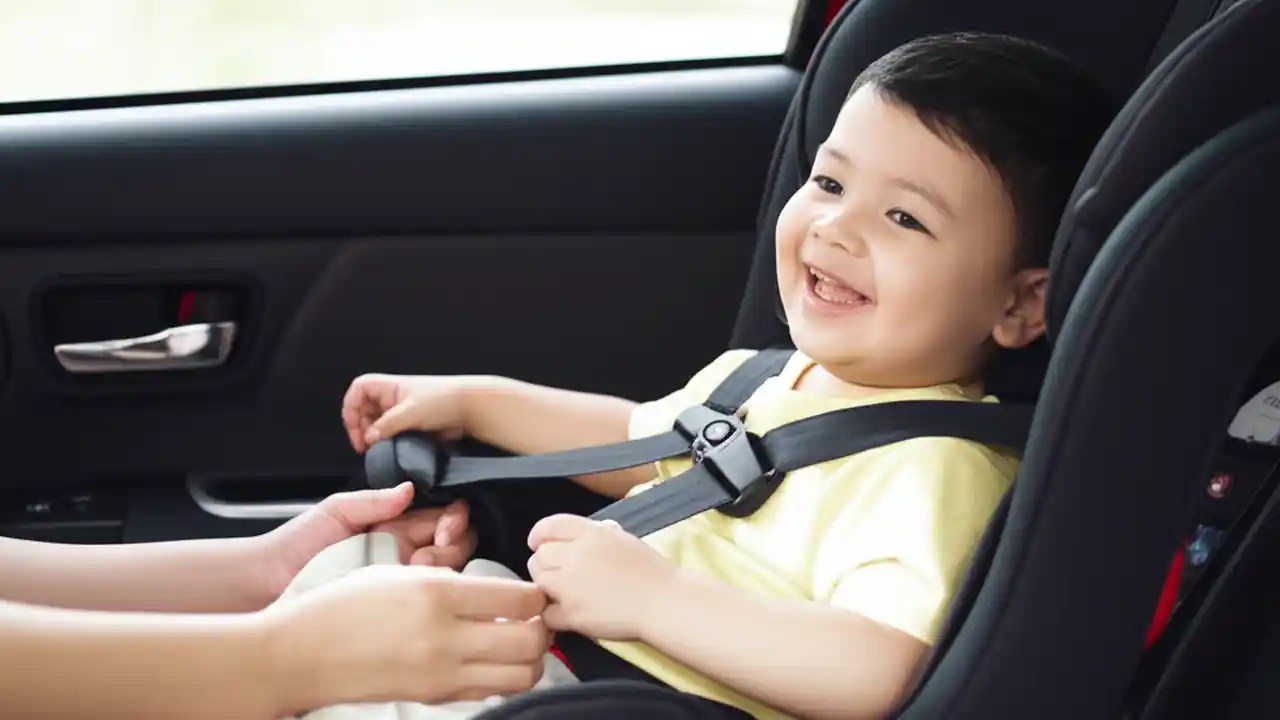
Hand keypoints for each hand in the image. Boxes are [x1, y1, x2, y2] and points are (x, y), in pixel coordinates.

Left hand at [262, 483, 477, 599]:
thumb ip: (373, 499)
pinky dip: (433, 598)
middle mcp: (407, 550)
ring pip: (449, 573)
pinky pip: (427, 602)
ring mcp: (402, 581)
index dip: (454, 520)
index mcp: (397, 524)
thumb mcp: (336, 511)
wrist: (266, 584)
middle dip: (451, 548)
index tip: (442, 530)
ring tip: (413, 575)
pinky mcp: (395, 608)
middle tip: (422, 559)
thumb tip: (410, 488)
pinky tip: (416, 598)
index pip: (445, 515)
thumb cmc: (295, 544)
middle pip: (457, 543)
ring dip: (442, 572)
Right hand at [262, 564, 550, 712]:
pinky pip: (491, 691)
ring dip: (530, 658)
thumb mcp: (400, 573)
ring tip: (518, 642)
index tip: (532, 591)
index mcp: (437, 593)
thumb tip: (496, 591)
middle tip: (535, 619)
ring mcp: (440, 673)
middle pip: (530, 641)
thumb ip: (452, 581)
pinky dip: (504, 677)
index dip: (537, 594)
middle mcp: (445, 637)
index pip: (520, 599)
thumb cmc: (345, 604)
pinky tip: (492, 660)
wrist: (301, 654)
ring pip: (521, 675)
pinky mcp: (434, 697)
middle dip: (543, 628)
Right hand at [342, 373, 471, 452]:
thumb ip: (386, 426)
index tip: (356, 429)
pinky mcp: (411, 425)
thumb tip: (369, 439)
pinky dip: (387, 442)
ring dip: (375, 437)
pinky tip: (391, 451)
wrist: (470, 408)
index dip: (352, 408)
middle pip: (364, 410)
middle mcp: (393, 397)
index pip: (359, 390)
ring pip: (377, 424)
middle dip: (361, 427)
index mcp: (389, 386)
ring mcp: (401, 411)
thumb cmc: (443, 400)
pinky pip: (391, 434)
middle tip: (366, 446)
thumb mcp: (410, 412)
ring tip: (378, 450)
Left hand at [526, 514, 674, 640]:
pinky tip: (567, 615)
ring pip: (538, 581)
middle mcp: (577, 555)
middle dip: (544, 565)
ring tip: (562, 595)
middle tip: (556, 575)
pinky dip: (553, 616)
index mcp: (591, 534)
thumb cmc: (651, 570)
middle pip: (539, 556)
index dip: (539, 535)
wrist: (664, 601)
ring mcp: (571, 586)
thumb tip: (582, 534)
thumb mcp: (624, 539)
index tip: (537, 544)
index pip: (550, 526)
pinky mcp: (572, 614)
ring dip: (546, 588)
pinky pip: (547, 613)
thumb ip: (599, 535)